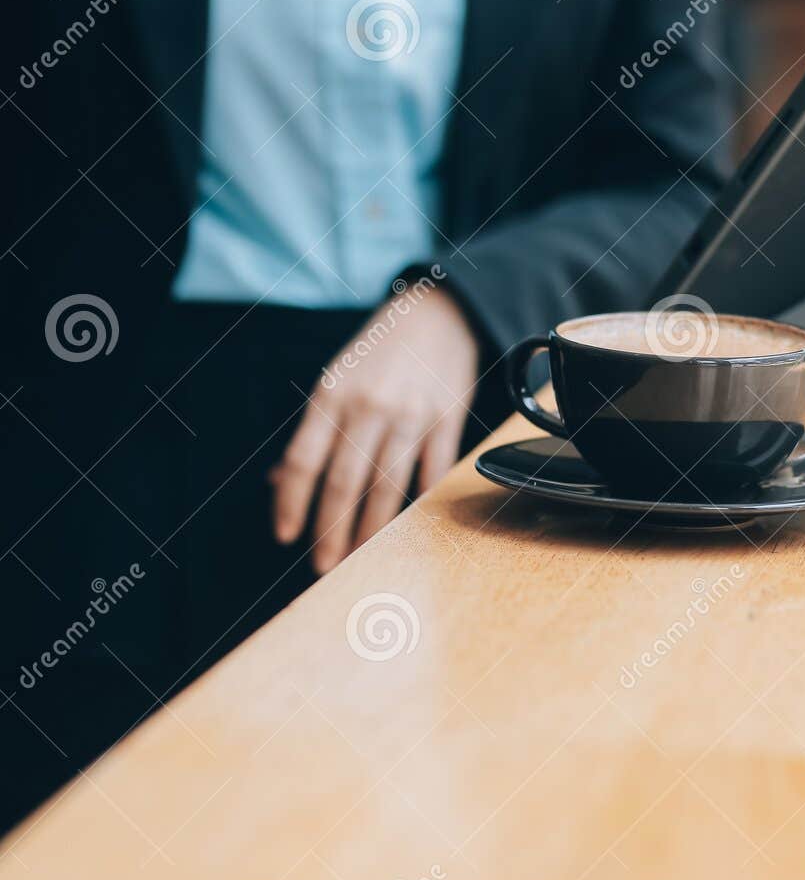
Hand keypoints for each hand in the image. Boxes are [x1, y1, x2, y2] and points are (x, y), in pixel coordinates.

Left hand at [272, 284, 479, 573]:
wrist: (438, 313)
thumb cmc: (379, 352)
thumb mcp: (336, 380)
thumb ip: (312, 432)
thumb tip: (280, 481)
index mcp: (333, 394)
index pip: (304, 460)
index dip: (291, 502)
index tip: (285, 536)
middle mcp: (369, 406)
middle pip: (343, 482)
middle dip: (331, 531)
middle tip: (323, 566)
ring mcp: (410, 414)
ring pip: (386, 486)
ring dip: (371, 530)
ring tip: (359, 558)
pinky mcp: (447, 420)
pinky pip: (432, 472)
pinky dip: (418, 505)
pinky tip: (406, 531)